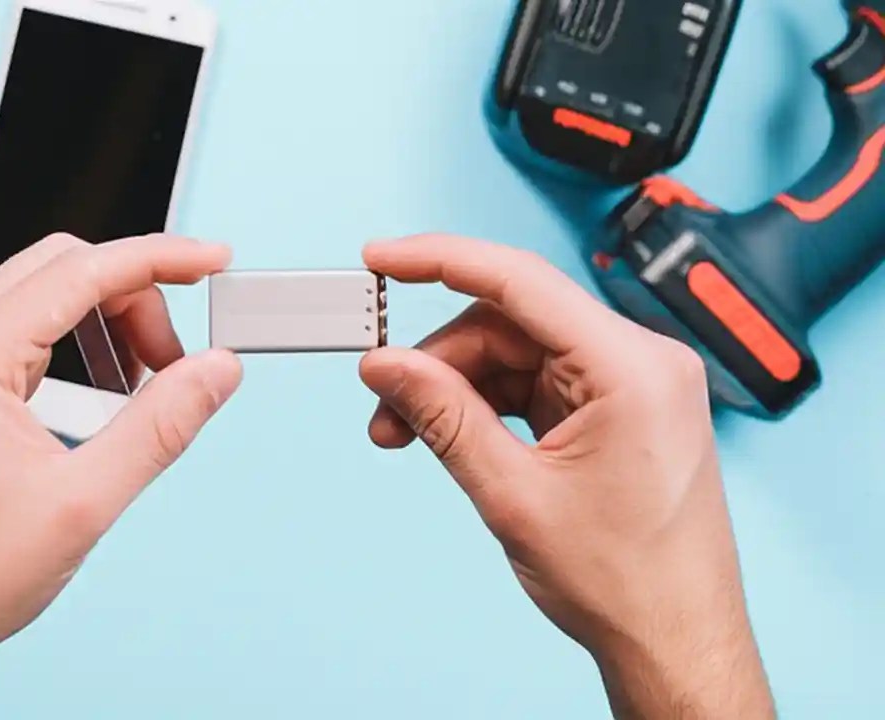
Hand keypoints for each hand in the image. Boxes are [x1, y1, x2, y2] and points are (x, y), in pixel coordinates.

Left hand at [0, 234, 241, 719]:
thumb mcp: (84, 502)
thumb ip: (162, 424)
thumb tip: (215, 370)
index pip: (77, 271)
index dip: (157, 259)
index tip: (209, 260)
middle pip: (55, 270)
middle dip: (130, 297)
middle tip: (176, 359)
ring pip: (31, 298)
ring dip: (97, 321)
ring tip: (139, 383)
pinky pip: (5, 332)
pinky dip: (61, 345)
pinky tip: (92, 391)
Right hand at [359, 235, 774, 719]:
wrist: (675, 641)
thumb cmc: (627, 583)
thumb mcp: (513, 495)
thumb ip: (444, 417)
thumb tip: (387, 367)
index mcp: (633, 369)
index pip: (522, 282)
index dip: (441, 261)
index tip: (383, 259)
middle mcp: (641, 363)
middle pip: (512, 323)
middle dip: (439, 360)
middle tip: (384, 403)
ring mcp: (633, 386)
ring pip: (518, 354)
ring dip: (457, 387)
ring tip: (406, 433)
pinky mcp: (619, 409)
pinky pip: (538, 382)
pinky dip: (488, 404)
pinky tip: (451, 435)